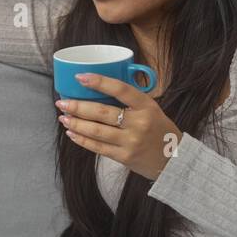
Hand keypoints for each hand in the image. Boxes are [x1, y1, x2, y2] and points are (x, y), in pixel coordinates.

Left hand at [55, 74, 181, 180]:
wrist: (174, 160)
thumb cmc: (159, 130)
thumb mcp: (151, 109)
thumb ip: (130, 100)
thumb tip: (99, 87)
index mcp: (146, 105)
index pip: (121, 89)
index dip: (99, 82)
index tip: (80, 77)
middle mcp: (139, 122)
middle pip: (102, 112)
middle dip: (78, 107)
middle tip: (62, 102)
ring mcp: (131, 141)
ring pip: (96, 131)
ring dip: (76, 123)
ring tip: (63, 117)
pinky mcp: (124, 157)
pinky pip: (97, 147)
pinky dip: (82, 139)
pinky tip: (72, 133)